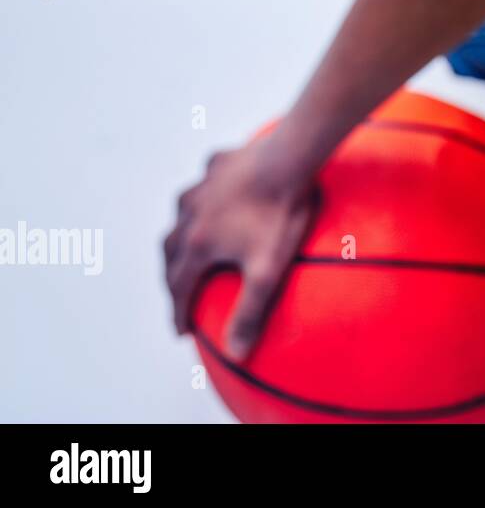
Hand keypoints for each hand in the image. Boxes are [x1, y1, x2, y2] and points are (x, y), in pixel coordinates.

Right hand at [163, 132, 319, 360]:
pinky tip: (215, 197)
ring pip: (181, 216)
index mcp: (198, 243)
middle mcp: (189, 214)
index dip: (179, 312)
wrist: (291, 155)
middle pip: (171, 253)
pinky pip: (205, 184)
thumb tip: (237, 353)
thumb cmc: (281, 213)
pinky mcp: (219, 164)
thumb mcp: (268, 269)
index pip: (180, 287)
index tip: (181, 332)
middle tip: (179, 294)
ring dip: (180, 236)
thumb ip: (251, 311)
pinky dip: (204, 199)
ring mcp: (202, 186)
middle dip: (172, 278)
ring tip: (188, 248)